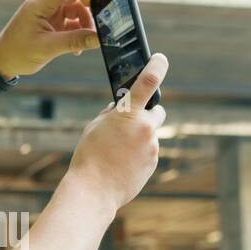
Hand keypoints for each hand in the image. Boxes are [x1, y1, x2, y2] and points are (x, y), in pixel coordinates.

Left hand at [0, 0, 105, 77]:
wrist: (2, 62)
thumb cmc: (18, 52)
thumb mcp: (47, 48)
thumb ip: (74, 41)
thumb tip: (98, 38)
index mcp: (39, 4)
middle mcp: (45, 5)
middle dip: (89, 11)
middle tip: (102, 23)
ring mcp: (48, 13)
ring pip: (75, 11)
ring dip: (84, 26)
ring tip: (85, 43)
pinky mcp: (51, 23)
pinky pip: (71, 23)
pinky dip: (77, 33)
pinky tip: (77, 49)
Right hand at [66, 53, 167, 210]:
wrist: (94, 190)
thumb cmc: (89, 156)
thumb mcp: (95, 127)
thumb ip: (112, 114)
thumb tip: (121, 109)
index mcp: (128, 113)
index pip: (149, 81)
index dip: (157, 65)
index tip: (161, 59)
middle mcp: (145, 127)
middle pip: (157, 110)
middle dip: (147, 113)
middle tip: (132, 121)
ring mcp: (152, 146)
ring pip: (150, 134)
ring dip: (139, 137)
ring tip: (119, 152)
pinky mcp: (153, 162)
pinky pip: (149, 151)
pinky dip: (139, 154)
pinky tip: (123, 163)